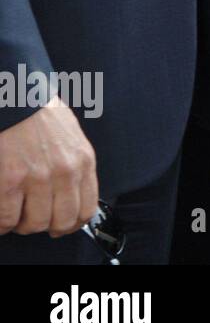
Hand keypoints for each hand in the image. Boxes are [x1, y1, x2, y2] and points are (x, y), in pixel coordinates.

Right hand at [0, 98, 97, 236]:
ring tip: (15, 215)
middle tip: (32, 219)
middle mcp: (66, 172)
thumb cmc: (42, 115)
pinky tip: (1, 216)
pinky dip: (2, 224)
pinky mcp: (11, 178)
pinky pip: (7, 218)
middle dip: (45, 226)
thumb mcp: (72, 138)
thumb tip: (69, 195)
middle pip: (62, 222)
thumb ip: (74, 166)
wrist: (18, 96)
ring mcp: (39, 176)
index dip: (71, 224)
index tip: (60, 225)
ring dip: (22, 225)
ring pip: (34, 224)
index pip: (87, 209)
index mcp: (83, 161)